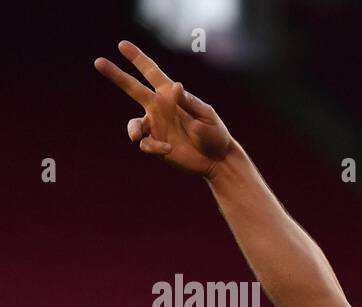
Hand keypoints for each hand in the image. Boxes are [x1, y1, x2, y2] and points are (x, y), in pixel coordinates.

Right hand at [94, 40, 232, 177]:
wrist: (217, 159)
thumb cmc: (215, 133)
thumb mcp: (206, 115)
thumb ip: (190, 102)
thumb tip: (176, 86)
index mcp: (170, 95)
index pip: (151, 73)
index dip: (137, 58)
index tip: (122, 45)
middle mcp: (158, 108)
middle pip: (132, 89)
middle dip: (116, 75)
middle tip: (98, 61)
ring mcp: (156, 127)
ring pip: (134, 124)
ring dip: (133, 129)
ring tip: (135, 135)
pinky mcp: (156, 146)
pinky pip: (146, 144)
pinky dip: (155, 147)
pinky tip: (168, 149)